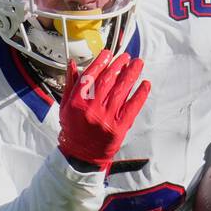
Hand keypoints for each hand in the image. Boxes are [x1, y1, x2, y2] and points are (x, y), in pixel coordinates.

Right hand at [58, 49, 150, 171]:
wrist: (81, 156)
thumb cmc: (73, 130)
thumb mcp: (65, 106)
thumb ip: (71, 84)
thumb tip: (73, 64)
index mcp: (77, 102)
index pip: (90, 76)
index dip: (101, 62)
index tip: (109, 54)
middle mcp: (92, 109)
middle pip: (108, 80)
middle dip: (119, 65)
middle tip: (126, 57)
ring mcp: (106, 119)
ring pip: (121, 91)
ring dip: (131, 75)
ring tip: (137, 64)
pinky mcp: (119, 128)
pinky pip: (132, 107)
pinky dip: (140, 94)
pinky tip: (145, 84)